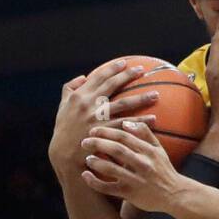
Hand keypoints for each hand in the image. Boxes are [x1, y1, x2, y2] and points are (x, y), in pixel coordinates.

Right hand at [49, 61, 158, 176]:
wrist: (64, 155)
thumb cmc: (64, 131)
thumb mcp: (62, 107)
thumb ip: (69, 89)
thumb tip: (83, 77)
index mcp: (79, 95)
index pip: (98, 76)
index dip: (112, 68)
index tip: (124, 63)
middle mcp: (89, 104)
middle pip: (113, 85)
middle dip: (129, 75)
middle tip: (143, 70)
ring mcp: (97, 118)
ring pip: (123, 103)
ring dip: (141, 98)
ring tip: (156, 95)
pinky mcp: (105, 133)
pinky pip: (126, 125)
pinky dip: (140, 121)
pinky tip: (153, 119)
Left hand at [81, 120, 183, 211]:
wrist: (175, 195)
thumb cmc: (163, 169)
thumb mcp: (158, 149)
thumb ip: (145, 134)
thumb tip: (126, 123)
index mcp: (148, 151)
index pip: (124, 136)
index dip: (107, 131)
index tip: (94, 129)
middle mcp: (142, 165)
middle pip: (116, 150)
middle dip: (98, 144)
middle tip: (84, 141)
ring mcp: (135, 180)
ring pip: (111, 169)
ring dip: (96, 162)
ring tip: (86, 158)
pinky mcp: (130, 194)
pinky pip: (109, 188)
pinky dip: (95, 182)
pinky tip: (85, 176)